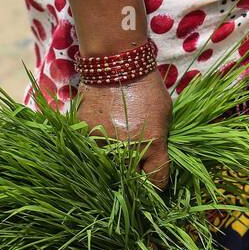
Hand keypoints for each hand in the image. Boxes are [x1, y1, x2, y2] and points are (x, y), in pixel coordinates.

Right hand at [76, 72, 171, 188]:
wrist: (116, 64)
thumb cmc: (147, 87)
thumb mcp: (164, 114)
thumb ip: (160, 140)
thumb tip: (154, 159)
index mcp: (153, 145)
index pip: (156, 182)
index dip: (156, 184)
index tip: (153, 182)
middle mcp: (127, 150)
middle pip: (130, 181)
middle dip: (133, 178)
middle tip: (134, 168)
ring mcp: (103, 145)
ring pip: (107, 168)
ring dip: (113, 163)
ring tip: (115, 148)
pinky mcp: (84, 135)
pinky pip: (91, 150)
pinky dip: (97, 146)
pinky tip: (102, 133)